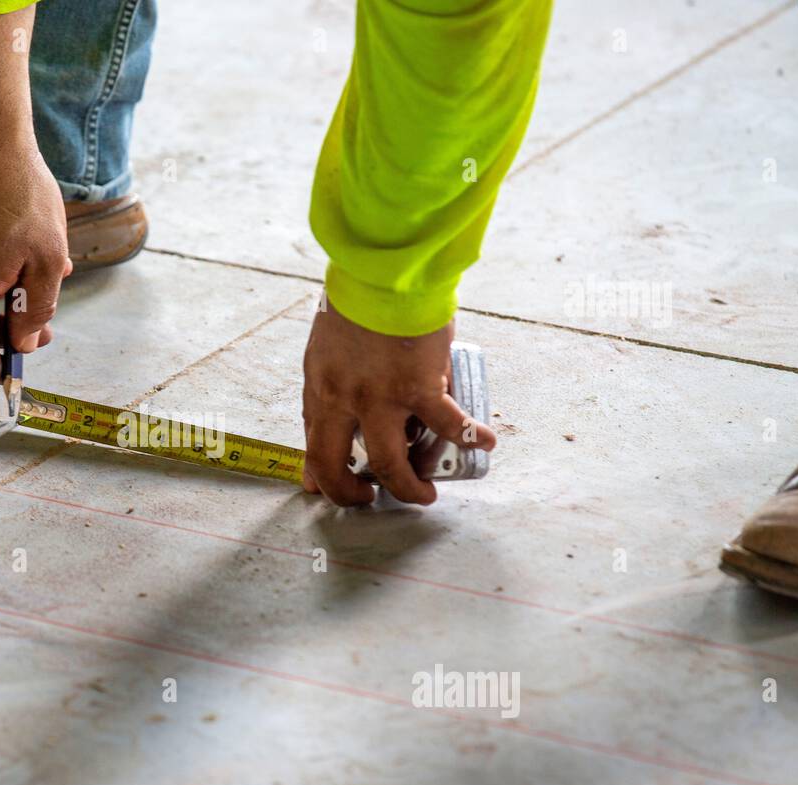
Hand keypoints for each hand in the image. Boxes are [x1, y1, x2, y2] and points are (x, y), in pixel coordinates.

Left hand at [301, 299, 496, 505]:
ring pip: (389, 464)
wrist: (386, 271)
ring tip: (425, 494)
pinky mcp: (419, 386)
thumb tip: (334, 414)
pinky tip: (485, 442)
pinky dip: (471, 437)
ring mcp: (379, 397)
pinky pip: (447, 426)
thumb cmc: (359, 302)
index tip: (331, 488)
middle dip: (352, 495)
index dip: (322, 474)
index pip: (312, 444)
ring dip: (408, 487)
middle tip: (372, 501)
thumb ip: (329, 385)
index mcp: (319, 387)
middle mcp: (342, 399)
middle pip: (336, 467)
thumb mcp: (326, 349)